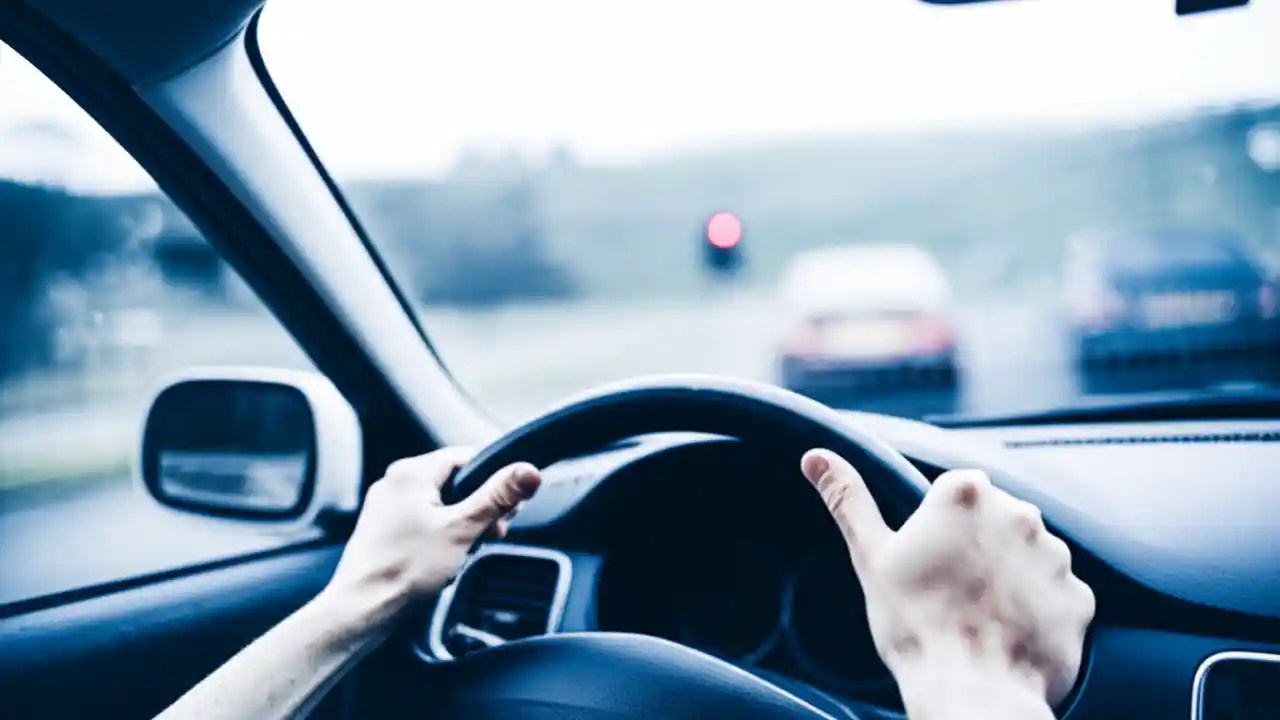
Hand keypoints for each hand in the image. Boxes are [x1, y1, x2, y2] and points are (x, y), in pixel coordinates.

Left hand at [321, 447, 541, 629]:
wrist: (361, 610)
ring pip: (439, 504)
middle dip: (477, 509)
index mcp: (411, 472)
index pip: (468, 458)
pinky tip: (442, 559)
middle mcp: (394, 482)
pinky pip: (421, 522)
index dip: (493, 482)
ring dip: (459, 526)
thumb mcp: (462, 530)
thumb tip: (529, 471)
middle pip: (454, 482)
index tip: (506, 509)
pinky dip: (438, 536)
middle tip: (488, 536)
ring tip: (462, 552)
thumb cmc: (405, 569)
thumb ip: (497, 497)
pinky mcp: (381, 530)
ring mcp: (385, 507)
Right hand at [800, 449, 1093, 717]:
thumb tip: (815, 456)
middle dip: (979, 546)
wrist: (971, 694)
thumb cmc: (914, 626)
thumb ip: (848, 498)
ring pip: (1028, 555)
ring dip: (1010, 575)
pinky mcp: (1079, 598)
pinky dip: (1039, 609)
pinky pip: (1057, 594)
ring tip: (980, 615)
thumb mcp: (871, 557)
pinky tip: (1009, 631)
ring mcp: (1055, 557)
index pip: (957, 491)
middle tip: (951, 591)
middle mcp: (1019, 513)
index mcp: (966, 494)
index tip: (931, 558)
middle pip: (995, 519)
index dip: (941, 525)